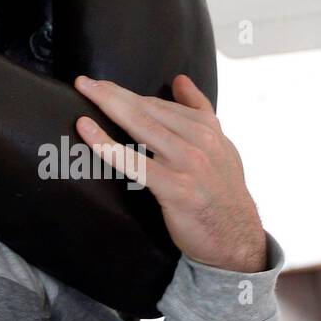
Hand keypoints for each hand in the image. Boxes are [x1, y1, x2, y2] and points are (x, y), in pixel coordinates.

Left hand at [73, 74, 267, 271]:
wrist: (237, 240)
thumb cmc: (222, 192)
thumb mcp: (221, 147)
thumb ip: (200, 112)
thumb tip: (180, 80)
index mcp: (207, 128)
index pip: (158, 103)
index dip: (126, 93)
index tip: (101, 84)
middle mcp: (200, 140)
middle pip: (147, 109)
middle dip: (112, 92)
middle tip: (83, 82)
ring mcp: (189, 163)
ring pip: (141, 126)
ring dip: (109, 105)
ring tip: (83, 91)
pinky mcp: (176, 188)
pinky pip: (135, 162)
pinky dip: (108, 143)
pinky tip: (86, 129)